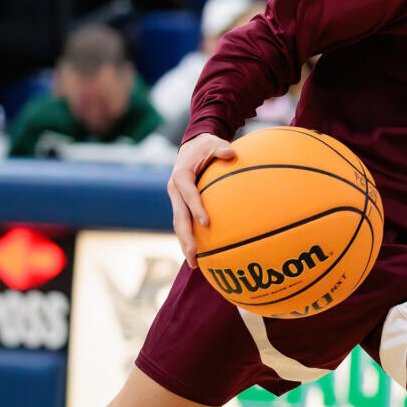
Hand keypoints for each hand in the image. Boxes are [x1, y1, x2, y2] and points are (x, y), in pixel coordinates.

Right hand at [167, 132, 237, 265]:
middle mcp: (175, 190)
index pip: (188, 195)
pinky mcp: (180, 205)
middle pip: (179, 217)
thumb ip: (222, 148)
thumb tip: (231, 153)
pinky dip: (189, 238)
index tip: (206, 223)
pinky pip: (184, 223)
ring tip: (193, 263)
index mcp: (181, 176)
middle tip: (193, 255)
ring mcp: (176, 199)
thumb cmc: (205, 146)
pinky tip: (198, 254)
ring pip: (179, 224)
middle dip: (185, 237)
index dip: (196, 208)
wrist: (191, 147)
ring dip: (185, 243)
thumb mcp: (213, 143)